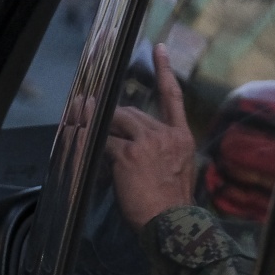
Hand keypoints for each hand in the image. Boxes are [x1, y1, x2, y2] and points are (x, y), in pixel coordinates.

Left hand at [106, 44, 196, 229]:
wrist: (173, 225)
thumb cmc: (171, 203)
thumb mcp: (178, 169)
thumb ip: (162, 149)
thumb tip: (139, 140)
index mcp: (181, 137)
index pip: (173, 97)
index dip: (164, 71)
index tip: (159, 49)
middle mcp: (166, 135)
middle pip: (132, 113)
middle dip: (116, 122)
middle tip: (103, 133)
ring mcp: (147, 142)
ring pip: (116, 123)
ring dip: (103, 130)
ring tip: (98, 142)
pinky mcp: (128, 154)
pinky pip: (104, 142)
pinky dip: (95, 146)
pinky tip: (93, 154)